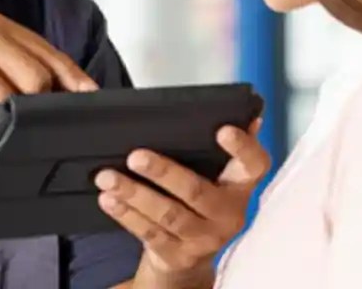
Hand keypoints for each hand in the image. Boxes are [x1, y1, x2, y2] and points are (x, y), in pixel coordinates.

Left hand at [95, 118, 269, 285]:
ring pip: (169, 215)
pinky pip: (151, 234)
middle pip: (197, 191)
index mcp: (239, 185)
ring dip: (135, 194)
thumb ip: (205, 138)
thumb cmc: (194, 199)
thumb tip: (205, 103)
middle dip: (164, 173)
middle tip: (136, 156)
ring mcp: (205, 238)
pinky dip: (127, 216)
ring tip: (107, 177)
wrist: (187, 257)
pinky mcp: (179, 255)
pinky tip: (108, 200)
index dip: (243, 148)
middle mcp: (228, 213)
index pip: (254, 164)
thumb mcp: (205, 170)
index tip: (223, 129)